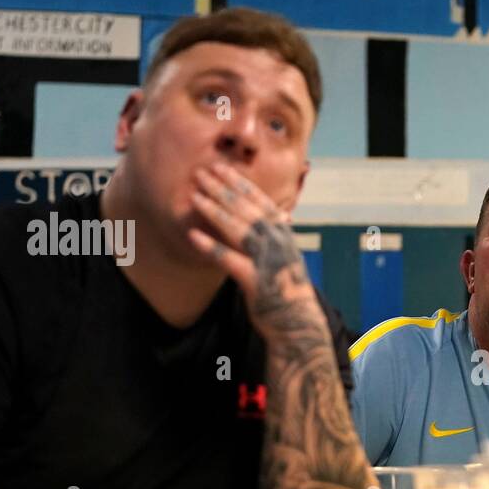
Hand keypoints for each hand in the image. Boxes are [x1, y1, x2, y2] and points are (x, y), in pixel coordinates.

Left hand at [187, 161, 326, 345]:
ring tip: (194, 196)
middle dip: (222, 189)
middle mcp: (277, 243)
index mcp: (283, 234)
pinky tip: (192, 235)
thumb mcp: (288, 257)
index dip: (239, 183)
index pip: (259, 201)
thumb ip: (281, 236)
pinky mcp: (255, 281)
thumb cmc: (288, 289)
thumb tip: (282, 217)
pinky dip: (210, 246)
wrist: (297, 322)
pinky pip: (229, 260)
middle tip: (201, 172)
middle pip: (246, 210)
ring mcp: (267, 261)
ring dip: (214, 211)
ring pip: (238, 229)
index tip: (220, 167)